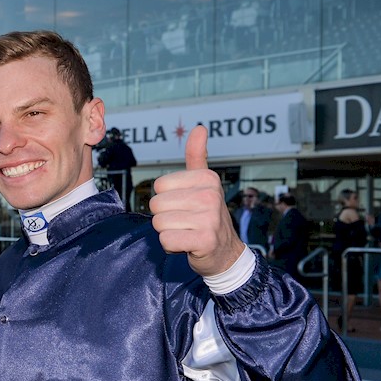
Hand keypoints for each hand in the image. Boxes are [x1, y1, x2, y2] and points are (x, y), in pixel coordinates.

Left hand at [149, 125, 244, 276]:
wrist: (224, 253)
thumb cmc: (207, 215)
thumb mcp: (204, 184)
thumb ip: (197, 156)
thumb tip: (199, 128)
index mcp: (207, 178)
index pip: (159, 186)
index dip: (166, 200)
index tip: (185, 206)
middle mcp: (210, 195)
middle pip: (156, 205)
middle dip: (165, 217)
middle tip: (185, 222)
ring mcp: (209, 219)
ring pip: (159, 223)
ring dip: (168, 232)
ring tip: (187, 232)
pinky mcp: (205, 241)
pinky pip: (166, 241)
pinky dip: (171, 247)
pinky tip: (187, 245)